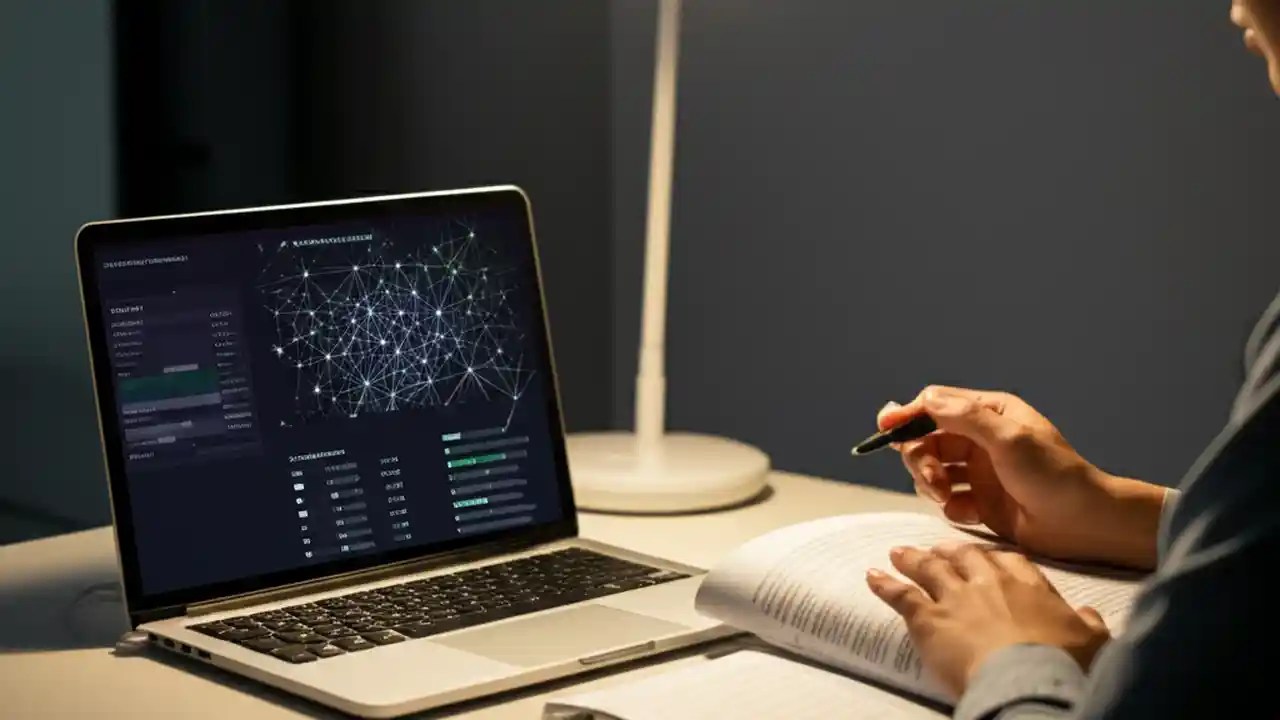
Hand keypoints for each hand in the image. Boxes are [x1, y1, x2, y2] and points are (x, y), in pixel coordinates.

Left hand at [866, 542, 1110, 695]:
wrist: (1028, 680)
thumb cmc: (1065, 665)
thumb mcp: (1093, 644)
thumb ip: (1088, 625)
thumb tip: (1089, 615)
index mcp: (1030, 586)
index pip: (1010, 561)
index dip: (996, 559)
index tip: (988, 559)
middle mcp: (990, 583)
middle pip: (965, 558)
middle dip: (950, 552)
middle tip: (939, 550)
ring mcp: (956, 597)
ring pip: (930, 568)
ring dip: (913, 559)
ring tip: (899, 552)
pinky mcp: (929, 618)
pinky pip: (901, 595)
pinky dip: (884, 584)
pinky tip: (872, 577)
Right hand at [877, 385, 1165, 569]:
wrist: (1085, 525)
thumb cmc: (1056, 477)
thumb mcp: (1010, 439)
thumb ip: (965, 417)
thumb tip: (924, 399)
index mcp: (990, 413)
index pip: (935, 404)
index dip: (908, 415)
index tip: (887, 428)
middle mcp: (980, 439)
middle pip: (925, 439)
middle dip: (920, 459)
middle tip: (932, 480)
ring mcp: (979, 471)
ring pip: (931, 470)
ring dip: (931, 485)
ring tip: (950, 501)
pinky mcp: (980, 501)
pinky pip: (946, 499)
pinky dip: (949, 507)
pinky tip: (968, 514)